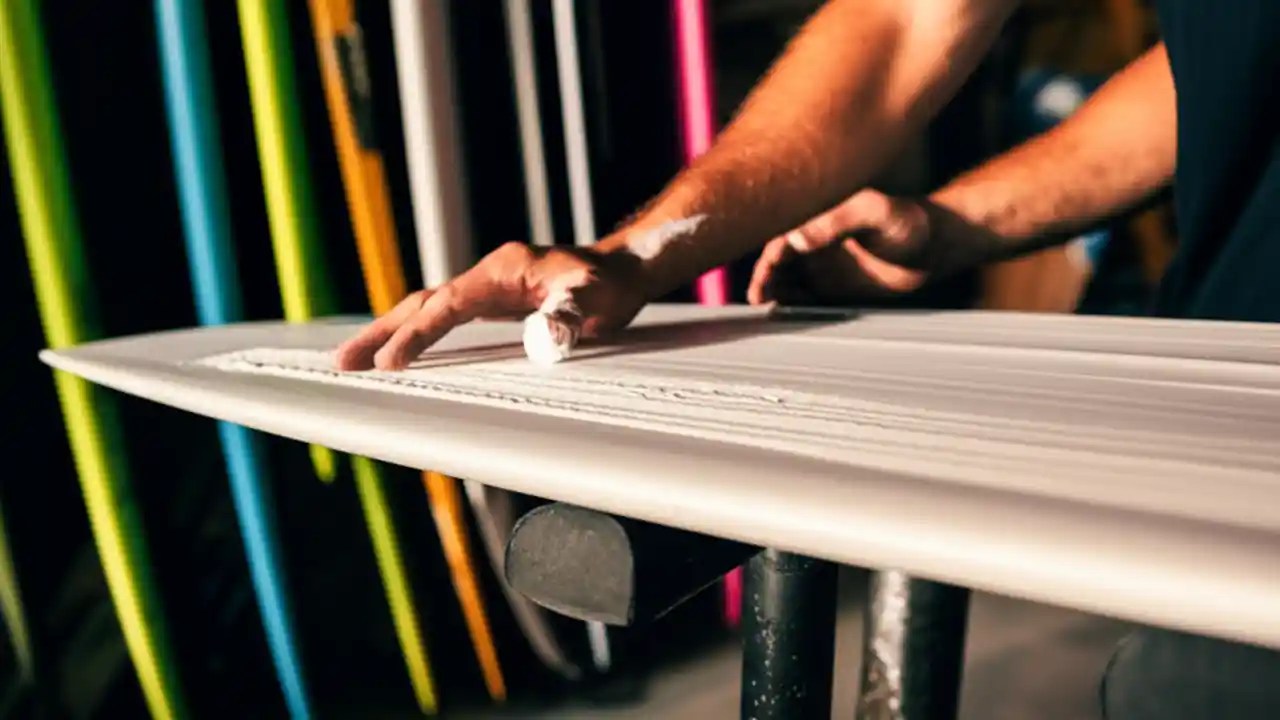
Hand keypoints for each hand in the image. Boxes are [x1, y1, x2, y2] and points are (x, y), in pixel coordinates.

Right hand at [335, 242, 646, 370]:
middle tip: (342, 362)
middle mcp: (488, 277)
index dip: (418, 335)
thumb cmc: (611, 284)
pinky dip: (417, 333)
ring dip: (391, 333)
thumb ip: (569, 315)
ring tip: (355, 360)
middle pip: (422, 303)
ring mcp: (489, 289)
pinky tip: (402, 350)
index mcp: (502, 272)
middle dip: (381, 332)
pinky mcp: (494, 303)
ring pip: (428, 309)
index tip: (389, 363)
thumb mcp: (596, 298)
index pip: (447, 306)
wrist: (626, 269)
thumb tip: (546, 337)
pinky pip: (445, 318)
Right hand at [747, 189, 936, 304]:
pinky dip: (792, 306)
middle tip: (759, 301)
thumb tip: (796, 238)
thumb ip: (836, 223)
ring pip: (787, 282)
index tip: (761, 282)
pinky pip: (806, 298)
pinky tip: (786, 315)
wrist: (936, 246)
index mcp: (818, 220)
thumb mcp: (874, 213)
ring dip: (775, 295)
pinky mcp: (836, 288)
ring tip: (767, 310)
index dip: (768, 262)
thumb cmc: (908, 222)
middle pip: (778, 264)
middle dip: (764, 281)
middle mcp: (816, 244)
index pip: (782, 242)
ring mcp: (824, 267)